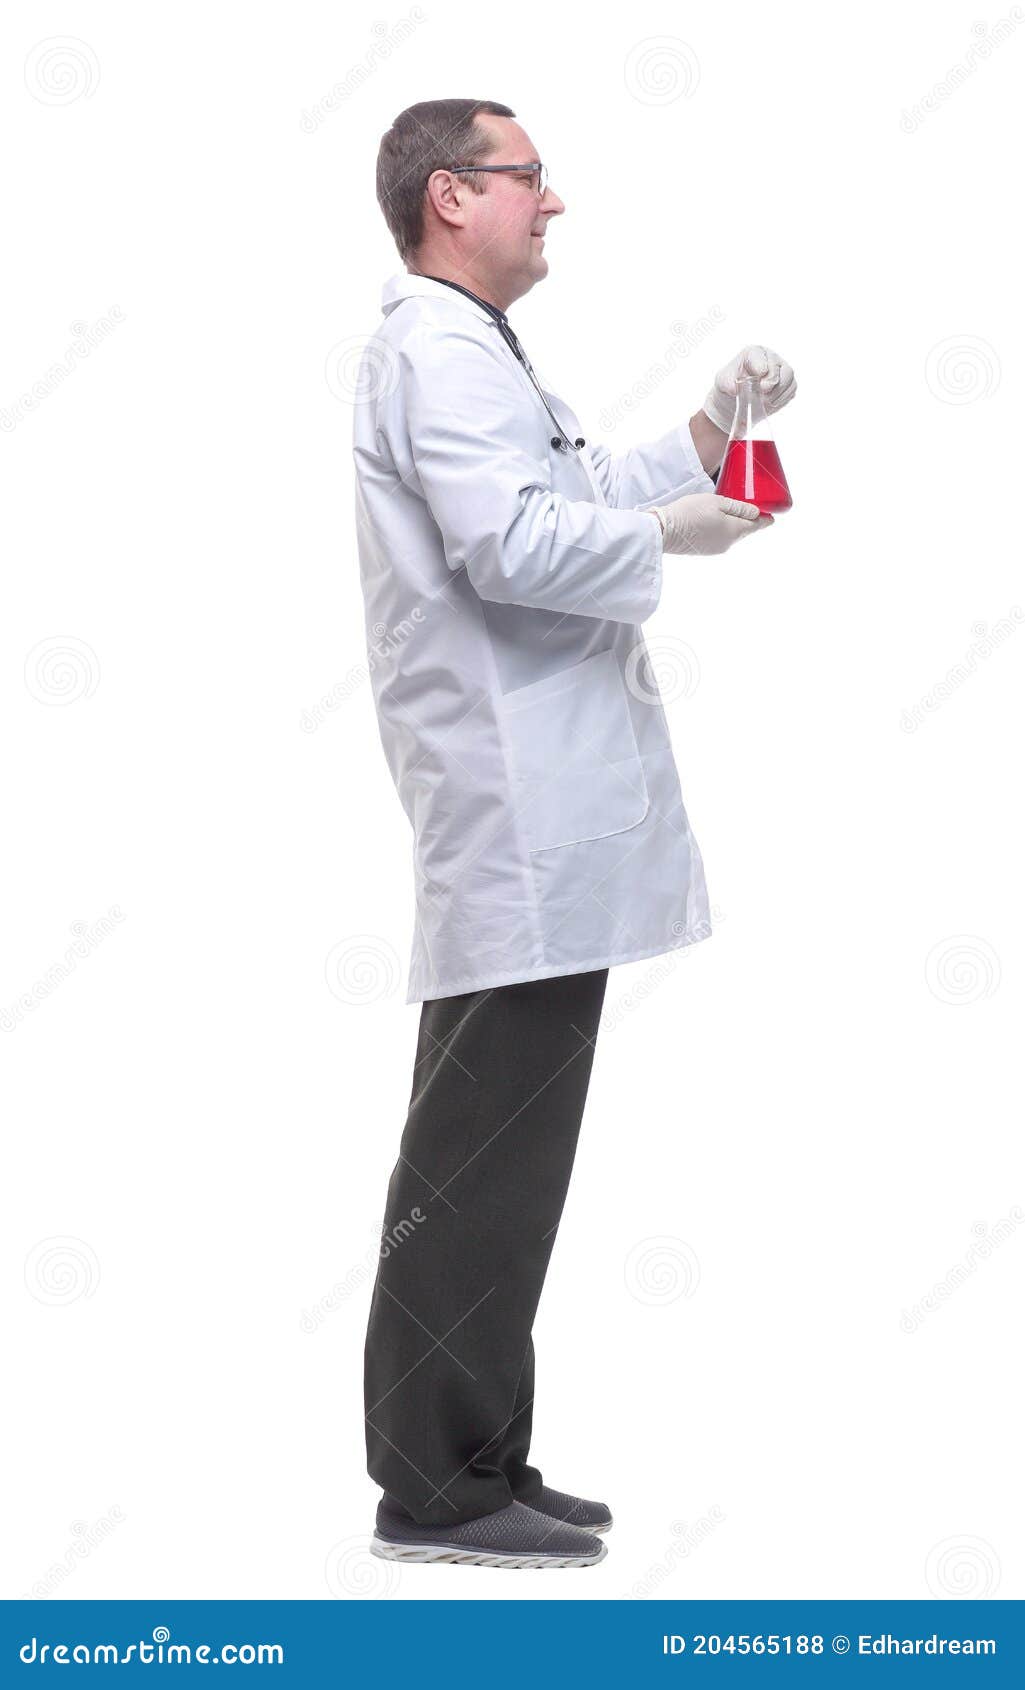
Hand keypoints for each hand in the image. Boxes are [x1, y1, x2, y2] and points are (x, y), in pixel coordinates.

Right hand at [651, 493, 772, 555]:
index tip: (772, 515)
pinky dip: (721, 530)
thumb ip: (739, 507)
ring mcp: (716, 549)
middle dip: (748, 520)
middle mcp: (728, 543)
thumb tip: (757, 513)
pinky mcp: (704, 550)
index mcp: (735, 531)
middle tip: (750, 507)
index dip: (765, 519)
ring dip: (733, 525)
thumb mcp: (717, 502)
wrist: (663, 531)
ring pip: (731, 535)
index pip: (757, 525)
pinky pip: (719, 538)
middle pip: (744, 530)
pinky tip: (713, 521)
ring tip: (729, 512)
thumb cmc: (690, 512)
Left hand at [702, 345, 796, 433]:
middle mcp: (770, 359)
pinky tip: (770, 403)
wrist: (734, 402)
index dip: (762, 367)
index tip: (759, 379)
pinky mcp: (786, 385)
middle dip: (773, 381)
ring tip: (764, 401)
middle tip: (763, 392)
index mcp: (754, 353)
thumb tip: (734, 389)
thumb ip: (727, 382)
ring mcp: (780, 371)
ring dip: (778, 393)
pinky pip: (791, 390)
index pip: (761, 356)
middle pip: (781, 367)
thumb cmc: (729, 386)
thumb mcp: (722, 382)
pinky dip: (781, 398)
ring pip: (789, 378)